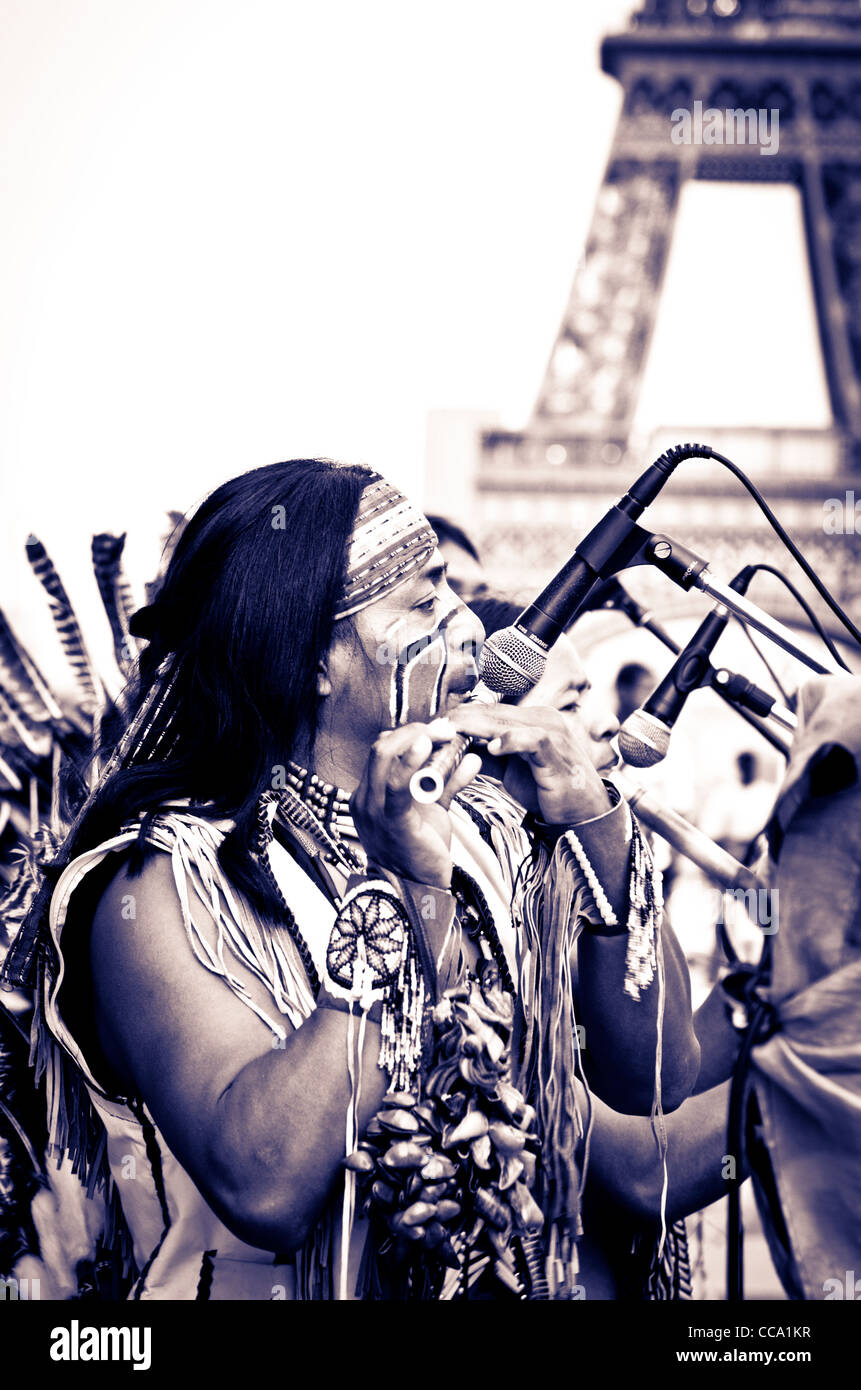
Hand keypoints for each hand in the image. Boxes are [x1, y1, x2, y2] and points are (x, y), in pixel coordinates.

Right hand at [350, 723, 482, 888]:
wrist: (420, 890)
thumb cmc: (422, 850)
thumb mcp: (432, 808)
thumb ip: (446, 782)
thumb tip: (466, 758)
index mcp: (371, 794)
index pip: (383, 750)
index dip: (410, 733)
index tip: (438, 729)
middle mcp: (367, 799)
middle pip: (382, 746)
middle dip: (415, 730)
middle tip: (444, 727)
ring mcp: (375, 810)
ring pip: (384, 756)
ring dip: (417, 738)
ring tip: (443, 733)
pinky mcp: (392, 822)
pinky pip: (396, 786)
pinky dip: (411, 763)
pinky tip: (427, 747)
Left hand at [447, 702, 610, 825]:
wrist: (582, 813)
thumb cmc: (548, 789)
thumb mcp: (510, 770)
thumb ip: (487, 756)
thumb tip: (457, 748)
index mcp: (531, 719)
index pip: (488, 711)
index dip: (460, 717)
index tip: (435, 727)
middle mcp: (541, 718)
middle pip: (492, 713)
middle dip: (460, 720)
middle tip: (433, 729)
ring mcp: (551, 731)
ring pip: (505, 722)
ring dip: (474, 728)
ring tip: (450, 733)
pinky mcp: (556, 750)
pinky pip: (530, 739)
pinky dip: (510, 741)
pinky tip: (491, 747)